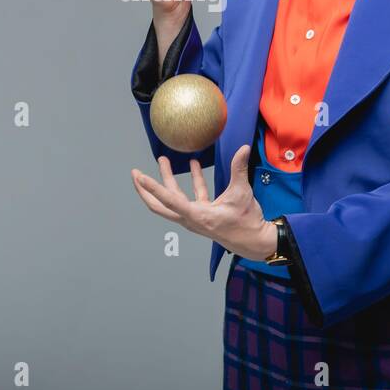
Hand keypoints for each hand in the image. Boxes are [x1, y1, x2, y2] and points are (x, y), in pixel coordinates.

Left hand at [130, 144, 276, 261]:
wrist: (254, 241)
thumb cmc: (246, 221)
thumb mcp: (242, 193)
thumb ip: (239, 169)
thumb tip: (243, 148)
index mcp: (197, 215)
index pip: (169, 200)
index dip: (152, 188)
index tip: (139, 176)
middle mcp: (190, 218)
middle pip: (159, 206)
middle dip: (146, 190)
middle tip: (136, 173)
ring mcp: (194, 217)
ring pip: (173, 199)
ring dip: (167, 180)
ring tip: (163, 160)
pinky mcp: (202, 215)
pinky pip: (190, 197)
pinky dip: (191, 182)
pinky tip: (193, 165)